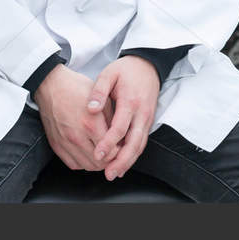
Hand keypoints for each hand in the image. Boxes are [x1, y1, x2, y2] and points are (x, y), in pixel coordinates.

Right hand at [35, 66, 110, 170]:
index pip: (111, 151)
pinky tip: (87, 153)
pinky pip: (73, 164)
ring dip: (96, 163)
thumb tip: (121, 137)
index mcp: (91, 124)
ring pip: (87, 166)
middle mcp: (77, 136)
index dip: (119, 152)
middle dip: (109, 160)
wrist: (51, 86)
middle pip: (100, 163)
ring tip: (101, 153)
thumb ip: (112, 121)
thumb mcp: (101, 99)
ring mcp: (65, 142)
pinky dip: (82, 162)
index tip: (120, 147)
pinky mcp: (56, 145)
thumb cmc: (76, 89)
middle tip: (112, 152)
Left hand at [87, 57, 159, 180]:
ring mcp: (147, 119)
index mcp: (130, 102)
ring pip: (140, 146)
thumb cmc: (126, 70)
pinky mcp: (148, 122)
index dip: (109, 143)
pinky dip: (133, 155)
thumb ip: (99, 91)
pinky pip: (141, 142)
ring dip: (128, 161)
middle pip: (134, 143)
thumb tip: (90, 109)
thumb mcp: (109, 74)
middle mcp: (141, 114)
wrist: (148, 65)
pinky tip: (124, 163)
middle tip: (108, 174)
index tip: (98, 154)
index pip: (120, 127)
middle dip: (121, 160)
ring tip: (115, 173)